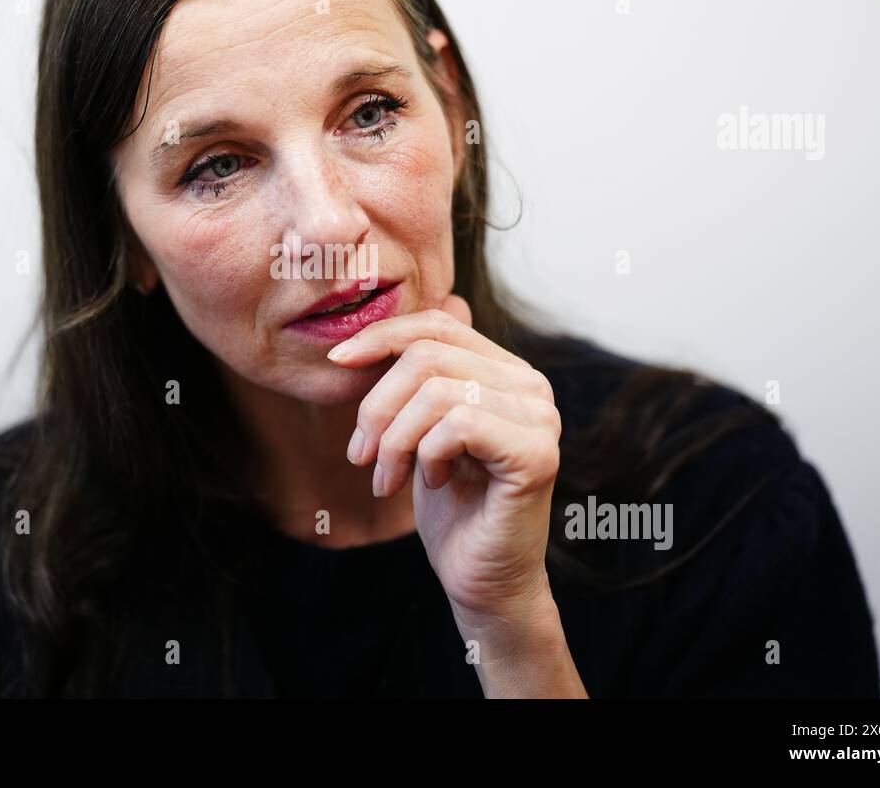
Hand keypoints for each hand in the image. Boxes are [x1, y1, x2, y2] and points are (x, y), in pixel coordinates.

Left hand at [328, 293, 583, 694]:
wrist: (480, 579)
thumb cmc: (451, 507)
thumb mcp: (422, 429)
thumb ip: (427, 374)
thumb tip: (440, 300)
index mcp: (507, 372)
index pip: (439, 325)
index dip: (382, 335)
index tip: (337, 363)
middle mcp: (532, 386)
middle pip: (428, 356)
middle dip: (377, 405)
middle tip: (361, 455)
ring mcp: (541, 418)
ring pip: (436, 391)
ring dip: (394, 439)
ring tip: (386, 478)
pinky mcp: (538, 453)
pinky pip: (458, 424)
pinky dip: (426, 455)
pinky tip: (431, 483)